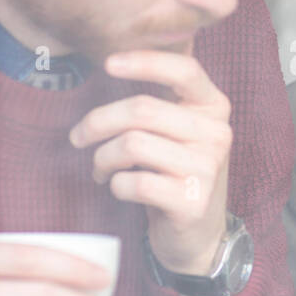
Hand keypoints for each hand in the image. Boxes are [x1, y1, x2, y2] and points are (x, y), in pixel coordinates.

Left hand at [70, 50, 231, 276]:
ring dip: (102, 158)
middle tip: (78, 137)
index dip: (145, 62)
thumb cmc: (176, 173)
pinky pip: (133, 182)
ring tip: (100, 169)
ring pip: (131, 145)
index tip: (108, 63)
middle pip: (142, 109)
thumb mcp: (179, 132)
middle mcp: (217, 134)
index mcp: (215, 107)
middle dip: (97, 122)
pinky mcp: (191, 202)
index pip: (185, 70)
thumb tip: (110, 64)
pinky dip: (115, 185)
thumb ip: (158, 102)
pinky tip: (119, 189)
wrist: (200, 234)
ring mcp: (207, 169)